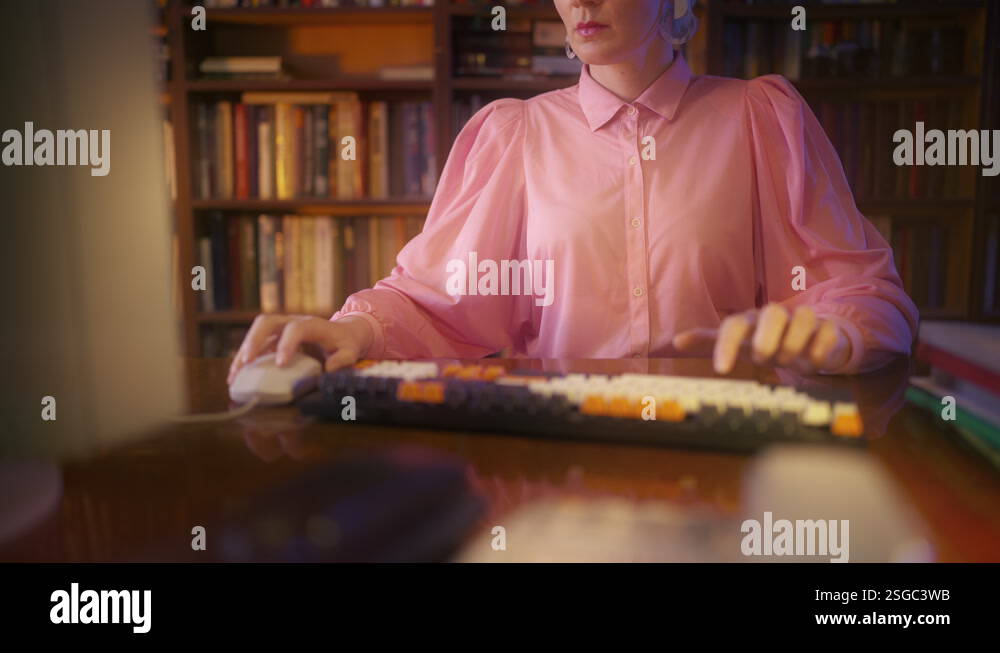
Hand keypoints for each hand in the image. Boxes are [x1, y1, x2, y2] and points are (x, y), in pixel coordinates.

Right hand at [227, 314, 373, 384]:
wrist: (342, 333)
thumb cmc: (345, 342)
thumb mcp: (351, 350)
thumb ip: (344, 359)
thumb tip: (329, 368)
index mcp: (312, 324)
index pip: (295, 329)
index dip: (286, 344)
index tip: (280, 364)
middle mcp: (292, 322)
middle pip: (267, 322)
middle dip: (254, 341)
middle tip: (247, 362)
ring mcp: (281, 328)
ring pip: (257, 331)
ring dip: (244, 351)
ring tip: (235, 374)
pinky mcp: (274, 337)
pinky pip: (256, 343)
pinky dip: (245, 358)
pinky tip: (236, 375)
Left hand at [672, 303, 851, 374]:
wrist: (804, 343)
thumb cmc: (764, 344)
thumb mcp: (736, 346)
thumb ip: (707, 343)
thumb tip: (677, 341)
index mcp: (751, 322)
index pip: (734, 325)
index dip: (726, 345)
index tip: (721, 370)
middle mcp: (776, 317)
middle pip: (772, 313)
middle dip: (767, 339)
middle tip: (763, 360)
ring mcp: (802, 321)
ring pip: (803, 316)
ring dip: (793, 343)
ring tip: (787, 361)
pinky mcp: (825, 329)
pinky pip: (827, 330)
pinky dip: (819, 346)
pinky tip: (812, 361)